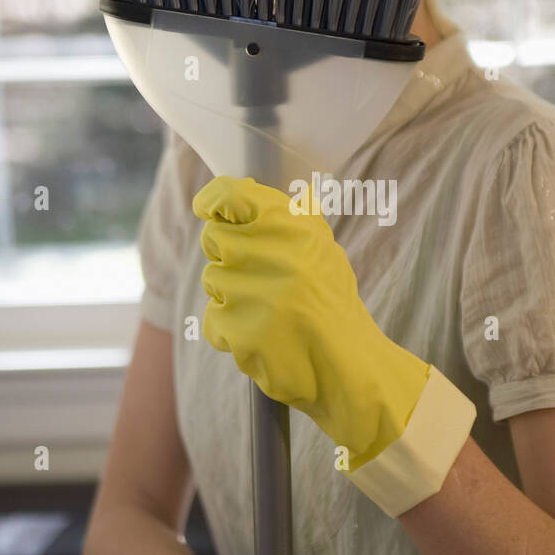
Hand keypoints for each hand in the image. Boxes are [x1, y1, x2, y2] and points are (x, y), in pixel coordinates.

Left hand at [192, 175, 429, 470]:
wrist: (347, 363)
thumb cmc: (332, 304)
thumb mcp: (322, 249)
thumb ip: (288, 218)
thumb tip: (240, 191)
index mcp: (292, 225)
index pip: (230, 195)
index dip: (212, 200)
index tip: (208, 208)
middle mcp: (270, 252)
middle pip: (213, 238)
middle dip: (228, 255)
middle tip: (261, 276)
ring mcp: (249, 291)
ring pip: (213, 280)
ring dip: (232, 295)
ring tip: (269, 311)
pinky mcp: (236, 328)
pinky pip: (213, 319)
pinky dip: (230, 330)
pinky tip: (261, 335)